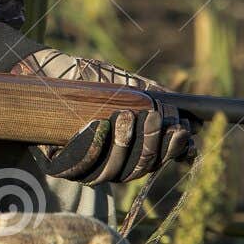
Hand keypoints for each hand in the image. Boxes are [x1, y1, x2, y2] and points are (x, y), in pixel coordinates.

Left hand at [15, 46, 196, 184]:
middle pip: (136, 170)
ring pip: (111, 173)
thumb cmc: (89, 80)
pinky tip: (99, 127)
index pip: (154, 162)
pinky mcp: (58, 164)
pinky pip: (79, 167)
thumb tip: (194, 126)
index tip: (180, 131)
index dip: (169, 151)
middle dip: (149, 145)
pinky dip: (92, 149)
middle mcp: (107, 165)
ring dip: (123, 146)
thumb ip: (159, 104)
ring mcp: (83, 168)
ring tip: (125, 117)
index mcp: (127, 153)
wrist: (48, 71)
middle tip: (152, 117)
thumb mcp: (129, 88)